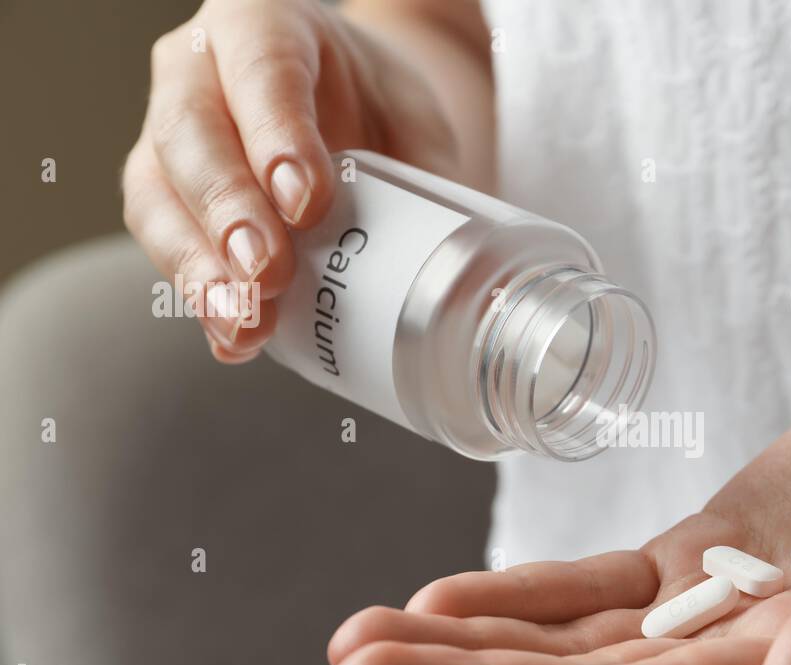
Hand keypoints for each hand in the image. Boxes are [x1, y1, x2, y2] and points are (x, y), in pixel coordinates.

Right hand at [122, 0, 474, 361]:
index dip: (277, 135)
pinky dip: (200, 296)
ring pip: (158, 194)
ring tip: (243, 321)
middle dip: (229, 211)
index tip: (307, 201)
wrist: (356, 118)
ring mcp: (169, 134)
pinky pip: (166, 244)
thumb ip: (426, 180)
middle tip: (266, 274)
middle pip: (192, 134)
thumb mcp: (414, 124)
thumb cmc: (379, 110)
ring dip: (200, 265)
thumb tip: (463, 268)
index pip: (261, 69)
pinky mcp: (165, 199)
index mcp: (265, 24)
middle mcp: (199, 69)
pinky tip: (234, 338)